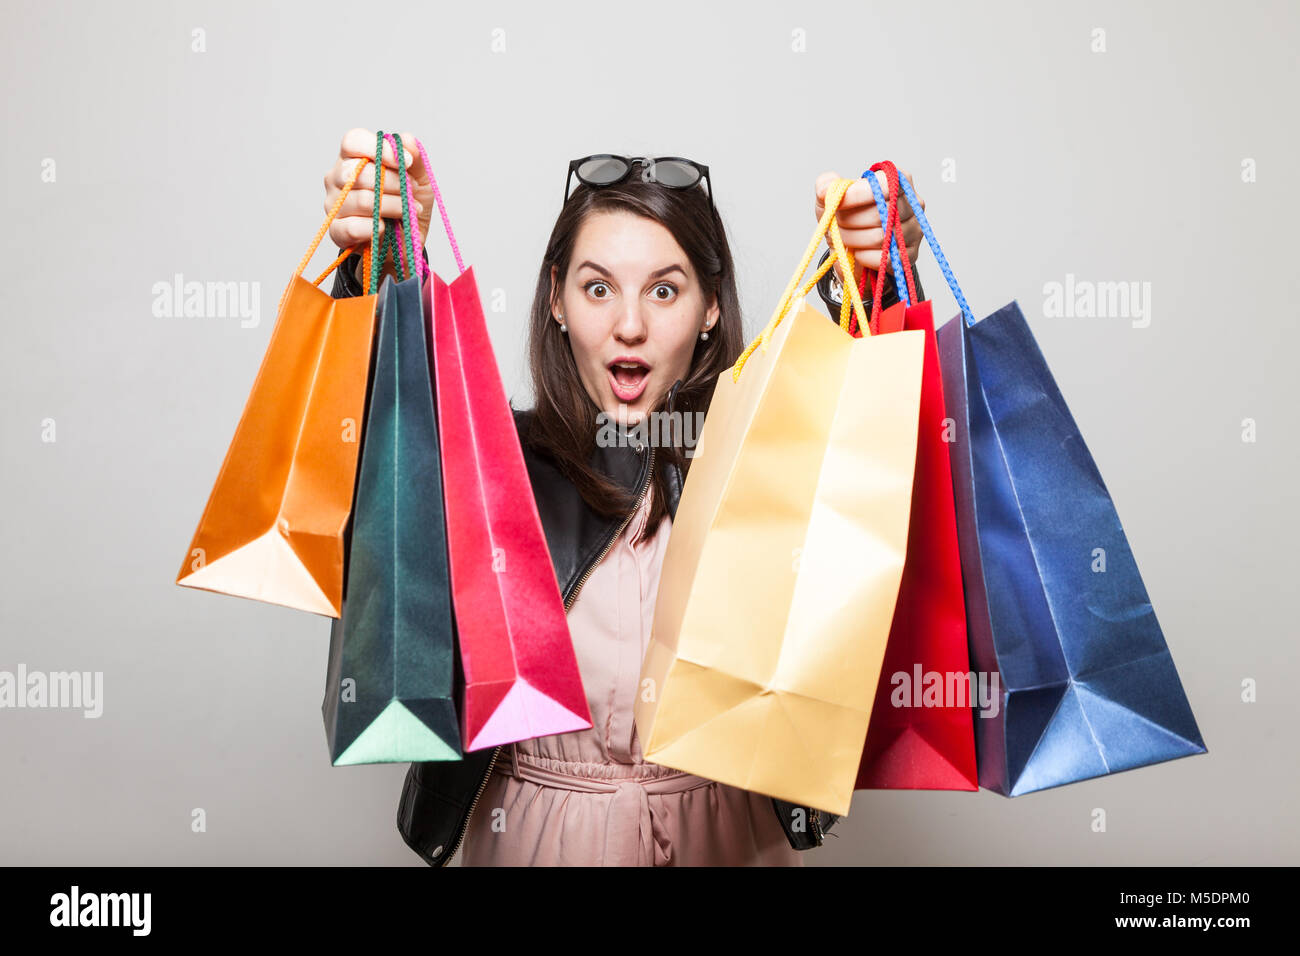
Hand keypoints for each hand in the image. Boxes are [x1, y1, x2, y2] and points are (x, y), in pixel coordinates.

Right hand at [323, 128, 433, 253]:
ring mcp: (334, 204)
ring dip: (394, 207)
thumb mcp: (419, 179)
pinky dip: (376, 228)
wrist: (405, 242)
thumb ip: (414, 157)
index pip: (353, 141)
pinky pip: (352, 227)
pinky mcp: (336, 231)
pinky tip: (386, 227)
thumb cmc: (407, 205)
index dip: (380, 149)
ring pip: (363, 200)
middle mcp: (337, 178)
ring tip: (407, 212)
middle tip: (410, 194)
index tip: (407, 162)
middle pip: (358, 172)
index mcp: (353, 158)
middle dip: (393, 183)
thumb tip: (407, 140)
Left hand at [813, 168, 923, 291]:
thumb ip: (825, 184)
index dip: (857, 195)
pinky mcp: (911, 254)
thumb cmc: (845, 217)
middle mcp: (913, 203)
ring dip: (853, 240)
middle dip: (850, 221)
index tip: (836, 204)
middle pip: (880, 213)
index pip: (885, 185)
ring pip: (880, 237)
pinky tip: (857, 252)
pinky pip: (884, 258)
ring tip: (845, 237)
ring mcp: (915, 230)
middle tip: (838, 224)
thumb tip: (825, 189)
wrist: (851, 249)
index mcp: (898, 180)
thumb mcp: (830, 197)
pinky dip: (863, 257)